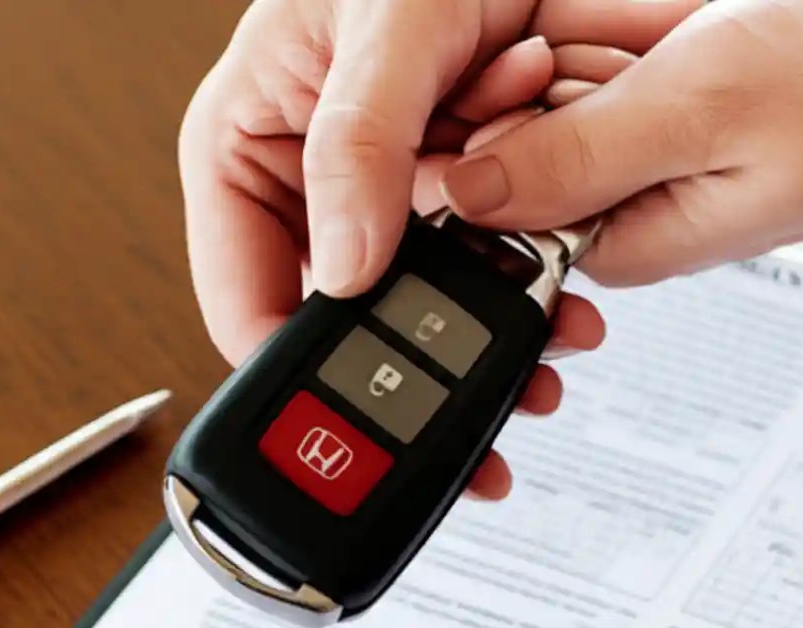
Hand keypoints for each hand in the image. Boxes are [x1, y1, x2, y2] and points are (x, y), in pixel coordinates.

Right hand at [176, 0, 696, 499]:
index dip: (297, 368)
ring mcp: (381, 196)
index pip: (244, 294)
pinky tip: (558, 269)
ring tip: (549, 326)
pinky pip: (476, 255)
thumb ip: (356, 142)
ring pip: (422, 295)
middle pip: (344, 312)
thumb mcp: (384, 25)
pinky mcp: (444, 194)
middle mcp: (309, 183)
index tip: (363, 412)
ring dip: (486, 309)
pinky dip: (520, 264)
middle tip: (487, 381)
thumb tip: (341, 269)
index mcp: (245, 147)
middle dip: (417, 348)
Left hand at [438, 0, 802, 286]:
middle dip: (578, 64)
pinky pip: (610, 49)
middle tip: (669, 60)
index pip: (492, 192)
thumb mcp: (704, 113)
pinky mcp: (666, 112)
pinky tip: (695, 33)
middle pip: (519, 121)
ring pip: (561, 70)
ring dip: (618, 35)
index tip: (577, 74)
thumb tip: (463, 195)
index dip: (516, 114)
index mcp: (621, 240)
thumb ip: (575, 158)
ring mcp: (643, 154)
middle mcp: (623, 207)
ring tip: (694, 47)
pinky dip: (643, 23)